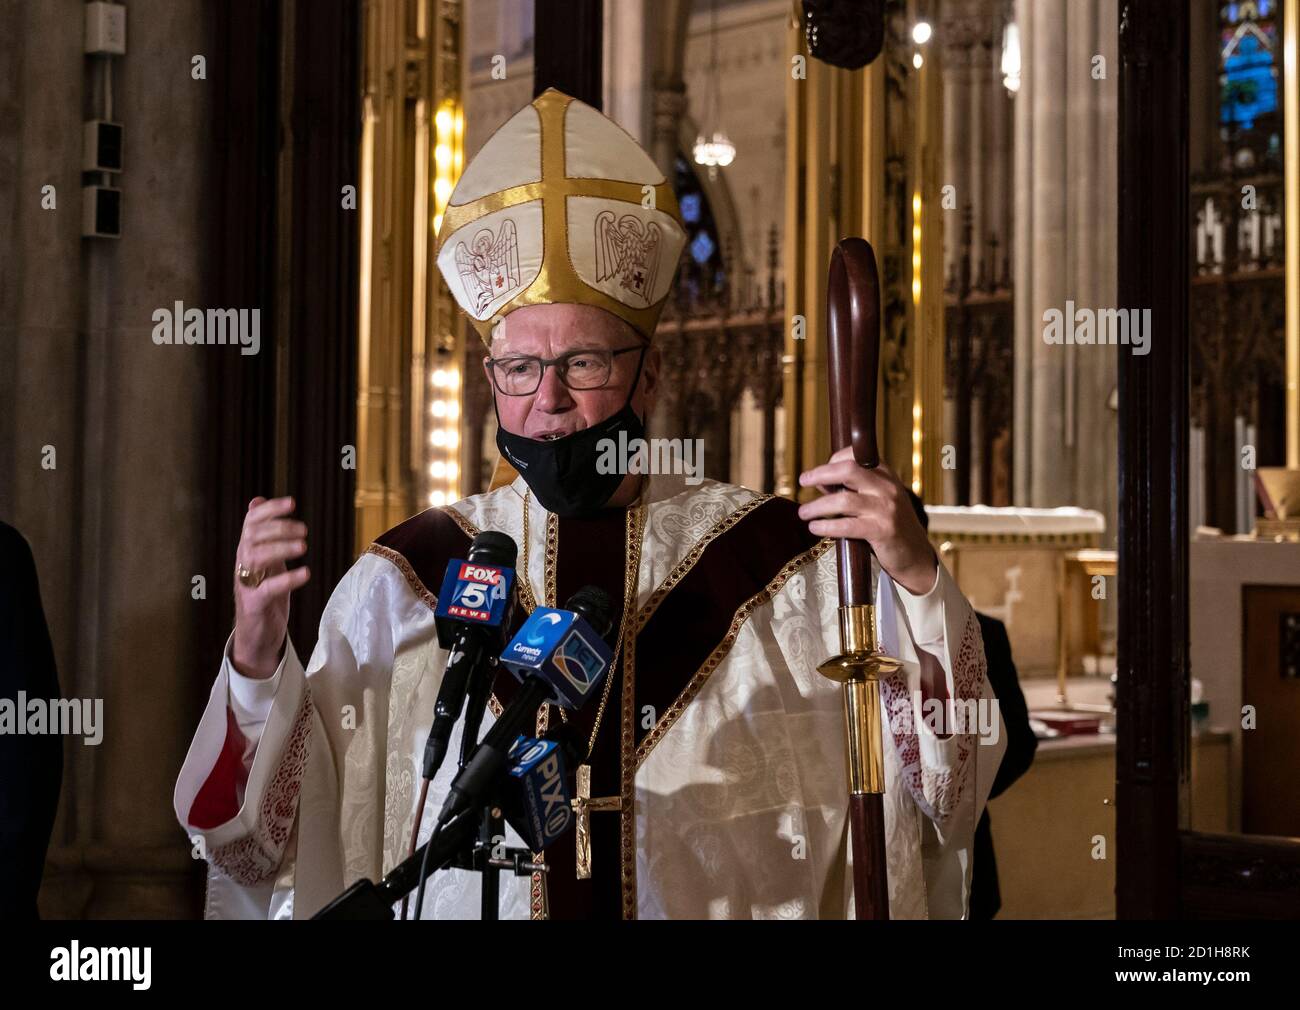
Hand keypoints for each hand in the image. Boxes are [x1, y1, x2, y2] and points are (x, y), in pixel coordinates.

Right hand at [231, 496, 310, 679]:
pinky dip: (286, 580)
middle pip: (252, 537)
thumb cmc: (264, 594)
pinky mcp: (254, 605)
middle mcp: (243, 564)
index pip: (251, 523)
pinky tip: (304, 573)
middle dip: (278, 529)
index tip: (291, 503)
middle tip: (304, 530)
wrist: (257, 636)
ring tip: (303, 547)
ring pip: (255, 559)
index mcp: (247, 551)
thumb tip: (256, 502)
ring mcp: (246, 585)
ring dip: (280, 549)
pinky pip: (267, 589)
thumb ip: (265, 535)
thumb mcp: (266, 561)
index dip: (269, 510)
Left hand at [797, 450, 936, 595]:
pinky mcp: (883, 531)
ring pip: (844, 500)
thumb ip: (850, 488)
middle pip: (849, 469)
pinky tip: (815, 527)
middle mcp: (887, 488)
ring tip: (803, 513)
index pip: (856, 456)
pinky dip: (827, 526)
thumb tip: (819, 481)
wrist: (914, 553)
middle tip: (803, 481)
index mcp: (885, 475)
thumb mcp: (875, 500)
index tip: (817, 473)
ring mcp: (886, 509)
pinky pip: (848, 526)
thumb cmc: (888, 524)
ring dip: (818, 506)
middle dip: (821, 473)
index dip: (833, 460)